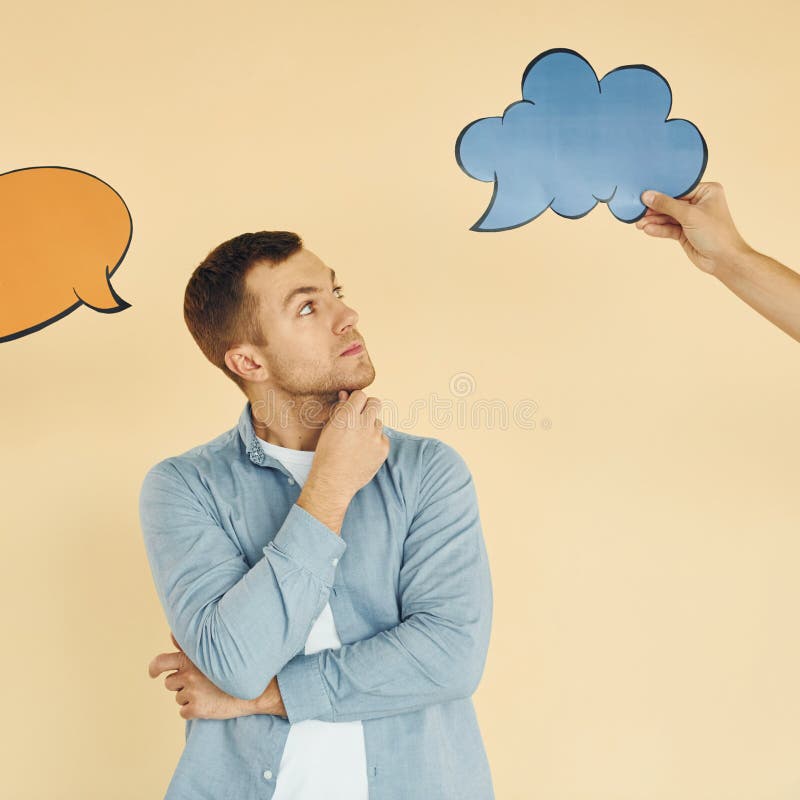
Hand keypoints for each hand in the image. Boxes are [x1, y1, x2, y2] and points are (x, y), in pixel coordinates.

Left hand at [148, 632, 260, 719]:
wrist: (252, 690)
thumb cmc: (232, 667)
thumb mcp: (212, 652)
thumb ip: (189, 645)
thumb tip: (171, 633)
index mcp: (189, 659)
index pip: (160, 662)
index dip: (154, 668)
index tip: (153, 673)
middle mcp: (187, 675)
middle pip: (169, 682)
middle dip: (177, 683)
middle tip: (192, 683)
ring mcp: (191, 693)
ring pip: (178, 697)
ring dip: (189, 696)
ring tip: (208, 691)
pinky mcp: (196, 710)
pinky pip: (184, 712)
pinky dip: (193, 710)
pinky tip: (208, 703)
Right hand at [303, 388, 389, 506]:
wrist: (333, 481)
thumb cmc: (326, 455)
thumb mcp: (329, 429)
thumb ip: (340, 409)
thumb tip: (345, 394)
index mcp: (346, 417)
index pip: (360, 395)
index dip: (357, 400)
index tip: (354, 407)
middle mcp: (363, 424)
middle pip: (375, 403)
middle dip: (368, 407)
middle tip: (361, 418)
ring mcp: (375, 437)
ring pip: (378, 422)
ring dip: (370, 427)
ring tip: (358, 442)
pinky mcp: (383, 449)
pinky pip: (383, 437)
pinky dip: (376, 442)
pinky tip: (364, 451)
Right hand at [636, 181, 752, 274]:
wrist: (724, 260)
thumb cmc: (716, 234)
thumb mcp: (690, 215)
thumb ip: (667, 205)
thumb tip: (648, 196)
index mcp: (706, 192)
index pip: (679, 189)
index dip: (662, 192)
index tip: (644, 195)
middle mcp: (698, 203)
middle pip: (671, 203)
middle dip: (655, 209)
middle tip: (639, 212)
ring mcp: (691, 218)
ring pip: (667, 217)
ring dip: (654, 221)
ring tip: (640, 224)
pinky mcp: (684, 232)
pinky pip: (668, 228)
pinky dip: (658, 229)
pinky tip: (648, 230)